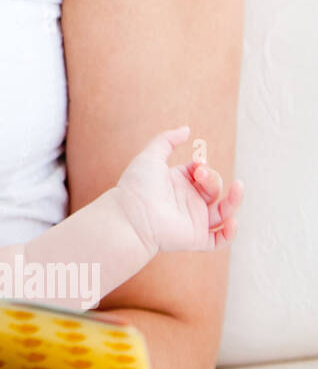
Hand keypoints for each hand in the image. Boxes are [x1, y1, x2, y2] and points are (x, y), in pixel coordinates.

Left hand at [115, 126, 243, 253]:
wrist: (131, 215)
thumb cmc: (137, 186)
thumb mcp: (151, 156)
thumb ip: (167, 140)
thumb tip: (187, 129)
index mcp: (178, 183)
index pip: (202, 172)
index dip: (204, 166)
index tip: (198, 162)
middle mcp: (187, 201)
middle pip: (214, 188)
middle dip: (213, 178)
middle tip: (200, 174)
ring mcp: (193, 220)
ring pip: (223, 212)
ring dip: (234, 200)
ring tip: (238, 186)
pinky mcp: (195, 238)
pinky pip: (218, 239)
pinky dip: (229, 233)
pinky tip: (232, 221)